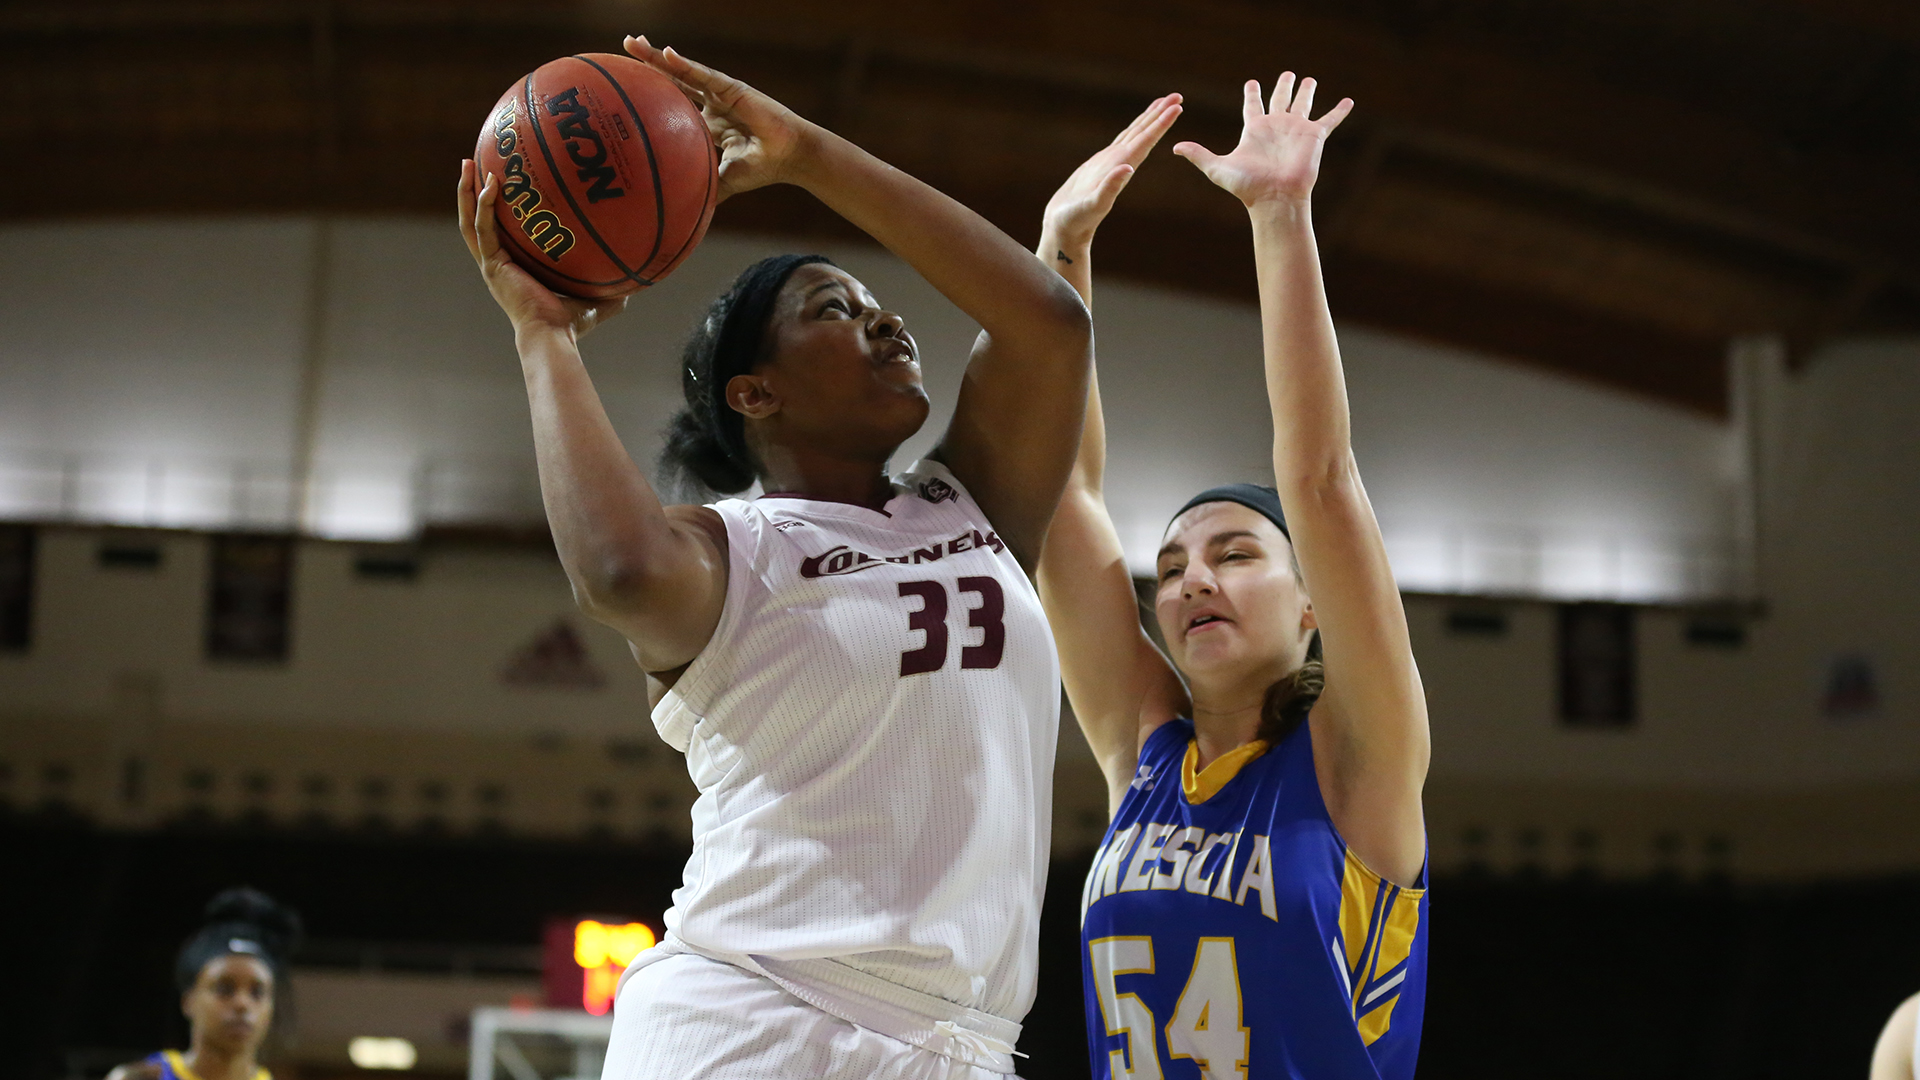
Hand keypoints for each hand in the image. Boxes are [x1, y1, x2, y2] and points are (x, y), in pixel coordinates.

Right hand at [457, 159, 627, 339]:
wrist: (554, 335)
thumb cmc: (571, 323)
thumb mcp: (595, 300)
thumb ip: (610, 288)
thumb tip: (637, 282)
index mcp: (513, 269)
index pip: (499, 233)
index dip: (495, 210)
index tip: (499, 184)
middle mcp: (497, 264)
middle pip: (476, 221)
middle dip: (471, 192)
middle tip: (472, 163)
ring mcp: (492, 264)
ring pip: (470, 221)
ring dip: (467, 192)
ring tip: (468, 162)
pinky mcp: (493, 265)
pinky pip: (483, 227)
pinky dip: (484, 205)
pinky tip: (491, 182)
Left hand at [624, 35, 812, 201]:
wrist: (787, 158)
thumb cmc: (760, 169)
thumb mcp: (722, 183)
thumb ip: (703, 192)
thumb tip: (681, 222)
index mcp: (705, 124)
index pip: (671, 104)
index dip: (649, 94)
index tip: (623, 90)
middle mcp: (709, 104)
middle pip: (671, 80)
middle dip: (647, 65)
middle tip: (622, 49)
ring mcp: (719, 93)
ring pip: (682, 71)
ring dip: (657, 57)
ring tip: (633, 42)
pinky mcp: (731, 88)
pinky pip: (704, 74)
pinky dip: (685, 64)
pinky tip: (666, 53)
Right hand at [1042, 94, 1182, 246]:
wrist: (1065, 229)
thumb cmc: (1076, 220)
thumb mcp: (1093, 205)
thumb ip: (1109, 188)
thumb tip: (1128, 168)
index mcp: (1122, 169)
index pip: (1145, 141)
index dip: (1160, 124)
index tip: (1176, 107)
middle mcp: (1121, 164)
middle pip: (1145, 134)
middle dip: (1160, 115)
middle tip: (1177, 95)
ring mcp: (1112, 163)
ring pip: (1134, 135)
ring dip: (1149, 119)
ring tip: (1163, 102)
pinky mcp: (1101, 164)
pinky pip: (1121, 141)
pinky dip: (1132, 130)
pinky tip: (1138, 126)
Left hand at [1174, 74, 1351, 208]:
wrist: (1275, 198)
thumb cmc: (1248, 186)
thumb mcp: (1218, 168)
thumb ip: (1198, 155)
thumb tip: (1174, 147)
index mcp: (1255, 129)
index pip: (1252, 105)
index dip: (1251, 93)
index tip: (1251, 82)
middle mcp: (1276, 126)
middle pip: (1279, 99)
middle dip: (1282, 86)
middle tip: (1286, 74)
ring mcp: (1296, 130)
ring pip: (1302, 104)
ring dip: (1306, 91)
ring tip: (1308, 79)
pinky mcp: (1313, 136)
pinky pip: (1329, 119)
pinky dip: (1339, 111)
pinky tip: (1349, 101)